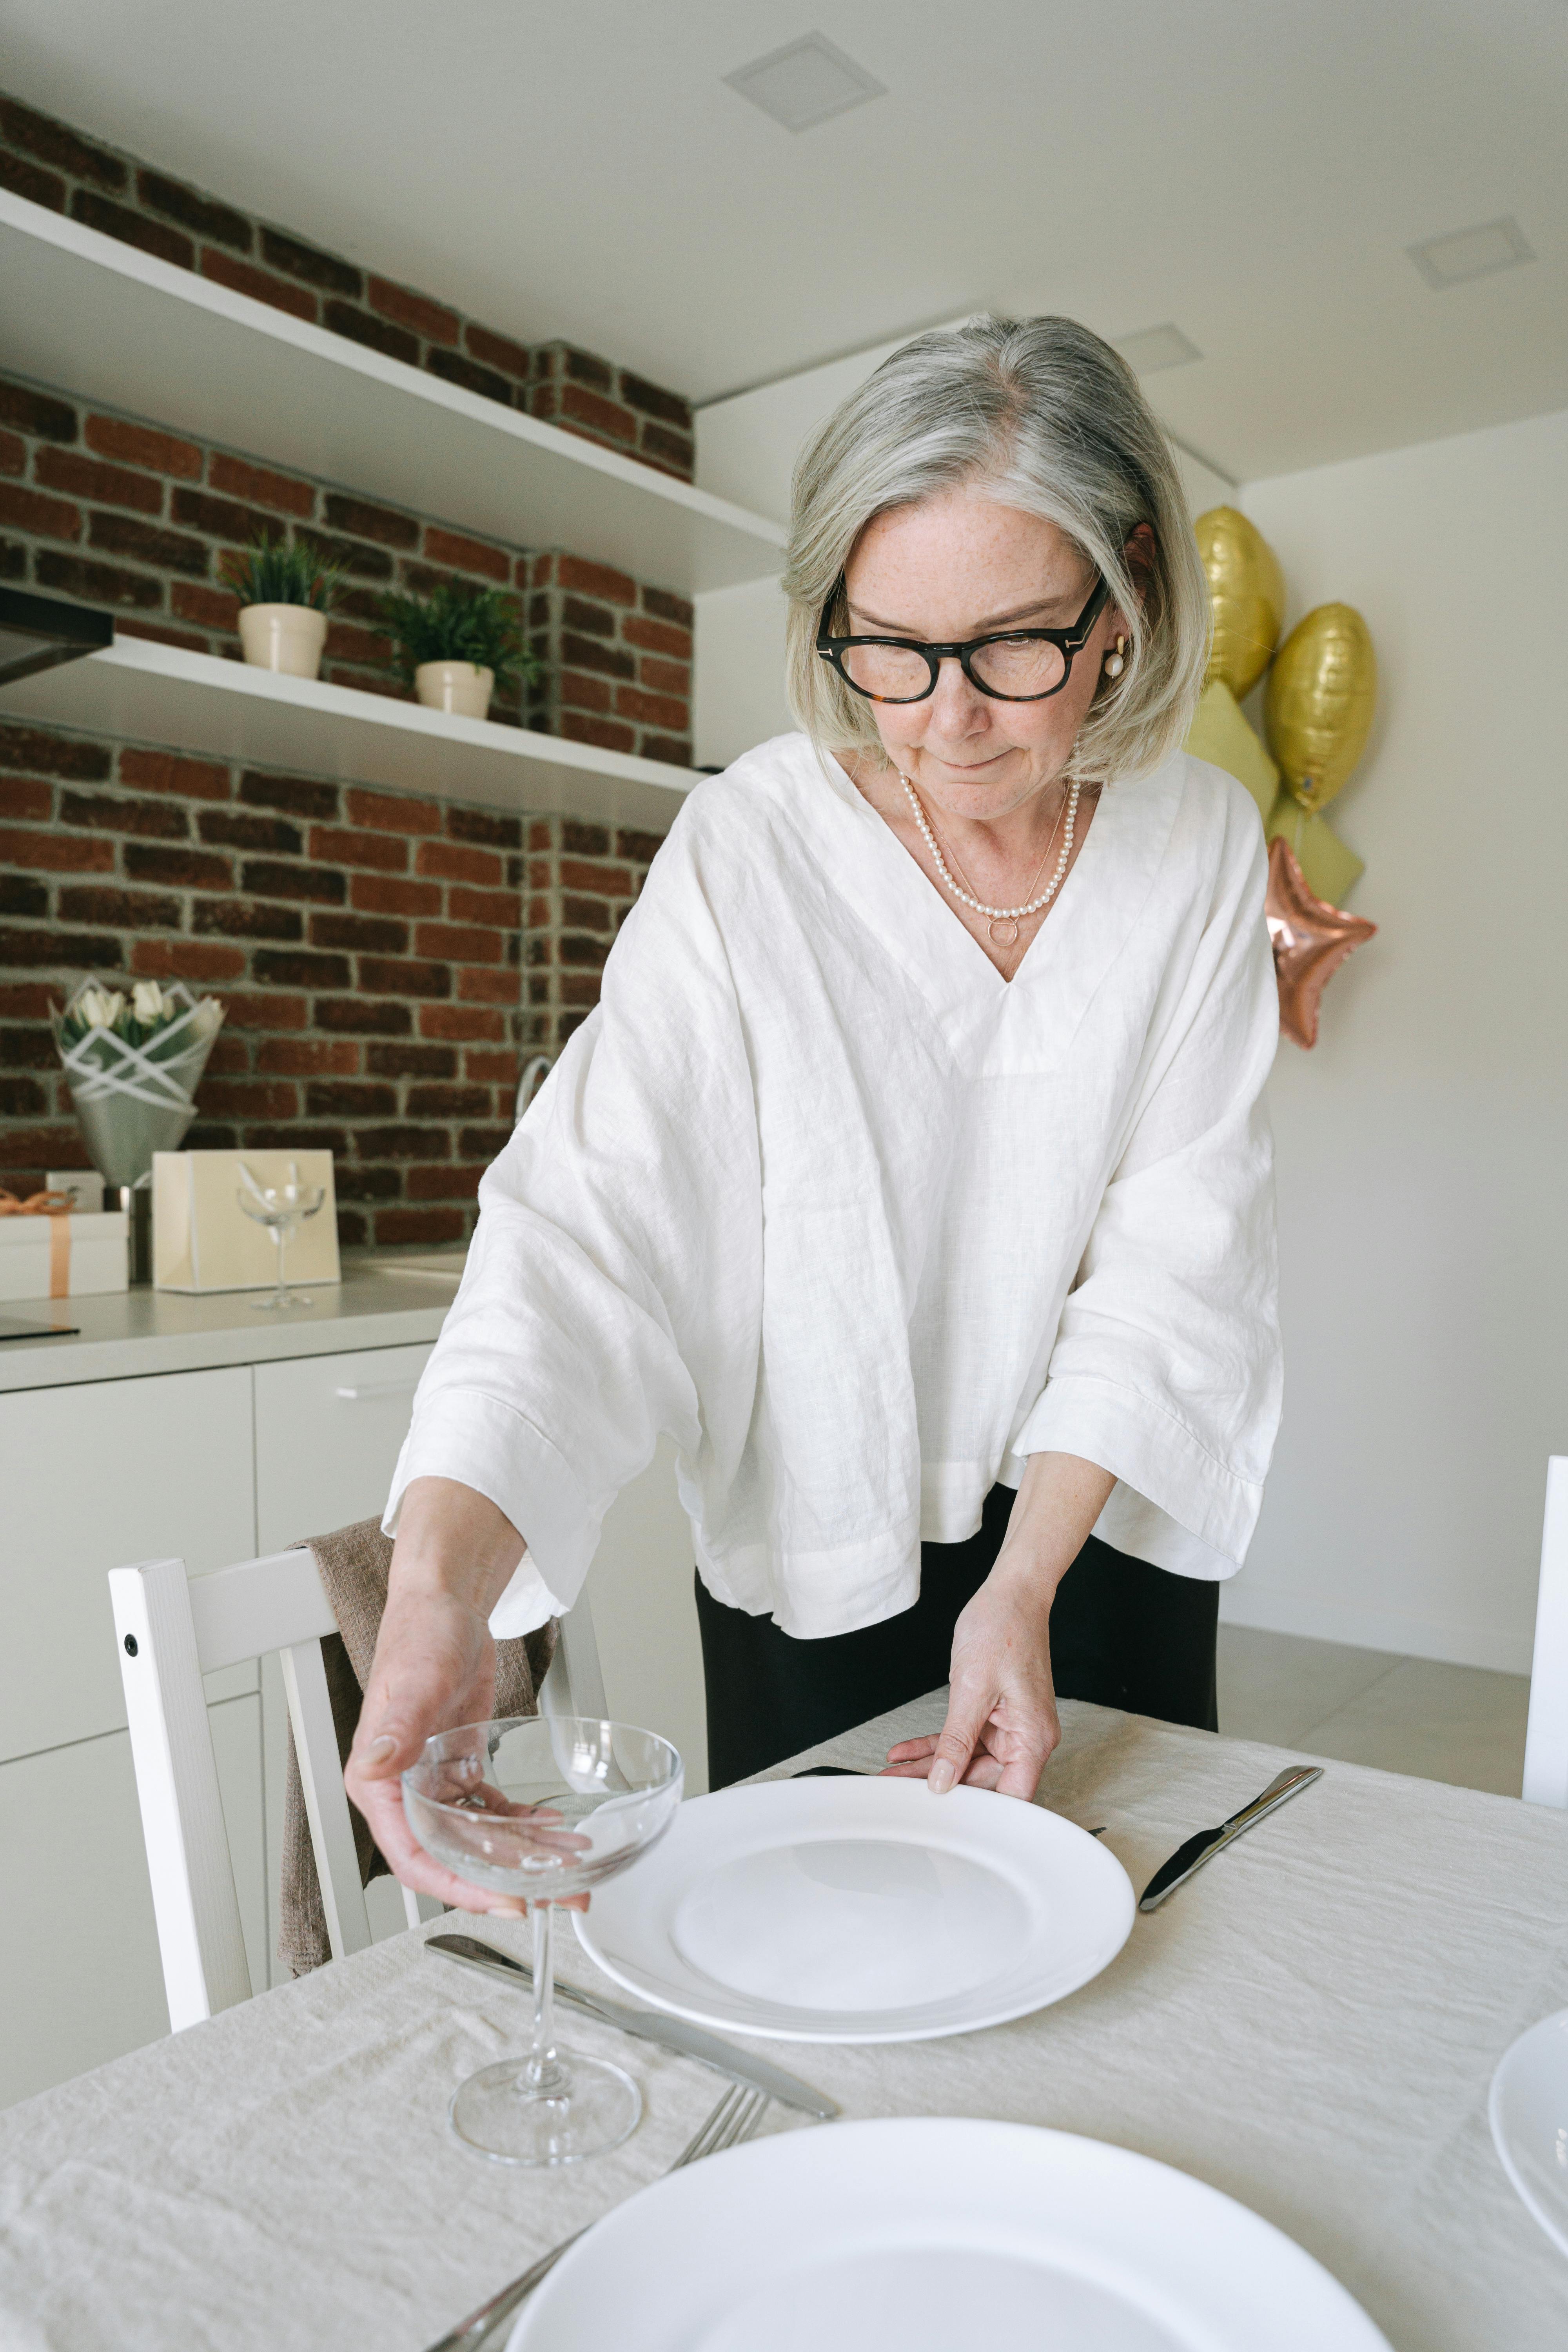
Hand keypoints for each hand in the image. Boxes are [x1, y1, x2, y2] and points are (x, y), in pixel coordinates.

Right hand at [345, 1577, 528, 1912]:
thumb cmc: (419, 1633)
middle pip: (453, 1858)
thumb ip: (396, 1729)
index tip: (504, 1900)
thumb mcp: (414, 1681)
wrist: (445, 1604)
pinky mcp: (460, 1768)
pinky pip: (491, 1811)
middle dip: (503, 1883)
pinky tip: (552, 1830)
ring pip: (477, 1840)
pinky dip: (521, 1825)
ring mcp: (435, 1783)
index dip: (460, 1887)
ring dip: (520, 1858)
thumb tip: (376, 1766)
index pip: (417, 1857)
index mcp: (379, 1784)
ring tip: (569, 1871)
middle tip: (555, 1895)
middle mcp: (405, 1792)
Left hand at [880, 1451, 1114, 1800]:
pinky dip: (934, 1745)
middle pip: (982, 1781)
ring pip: (965, 1761)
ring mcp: (1008, 1727)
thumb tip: (943, 1782)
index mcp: (1032, 1738)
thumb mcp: (972, 1688)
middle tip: (897, 1794)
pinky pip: (961, 1739)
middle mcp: (1024, 1738)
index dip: (979, 1815)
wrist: (1010, 1594)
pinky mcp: (992, 1715)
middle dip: (938, 1787)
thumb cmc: (1005, 1629)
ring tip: (891, 1776)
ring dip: (929, 1766)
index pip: (1010, 1796)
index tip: (943, 1823)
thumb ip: (957, 1741)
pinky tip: (905, 1752)